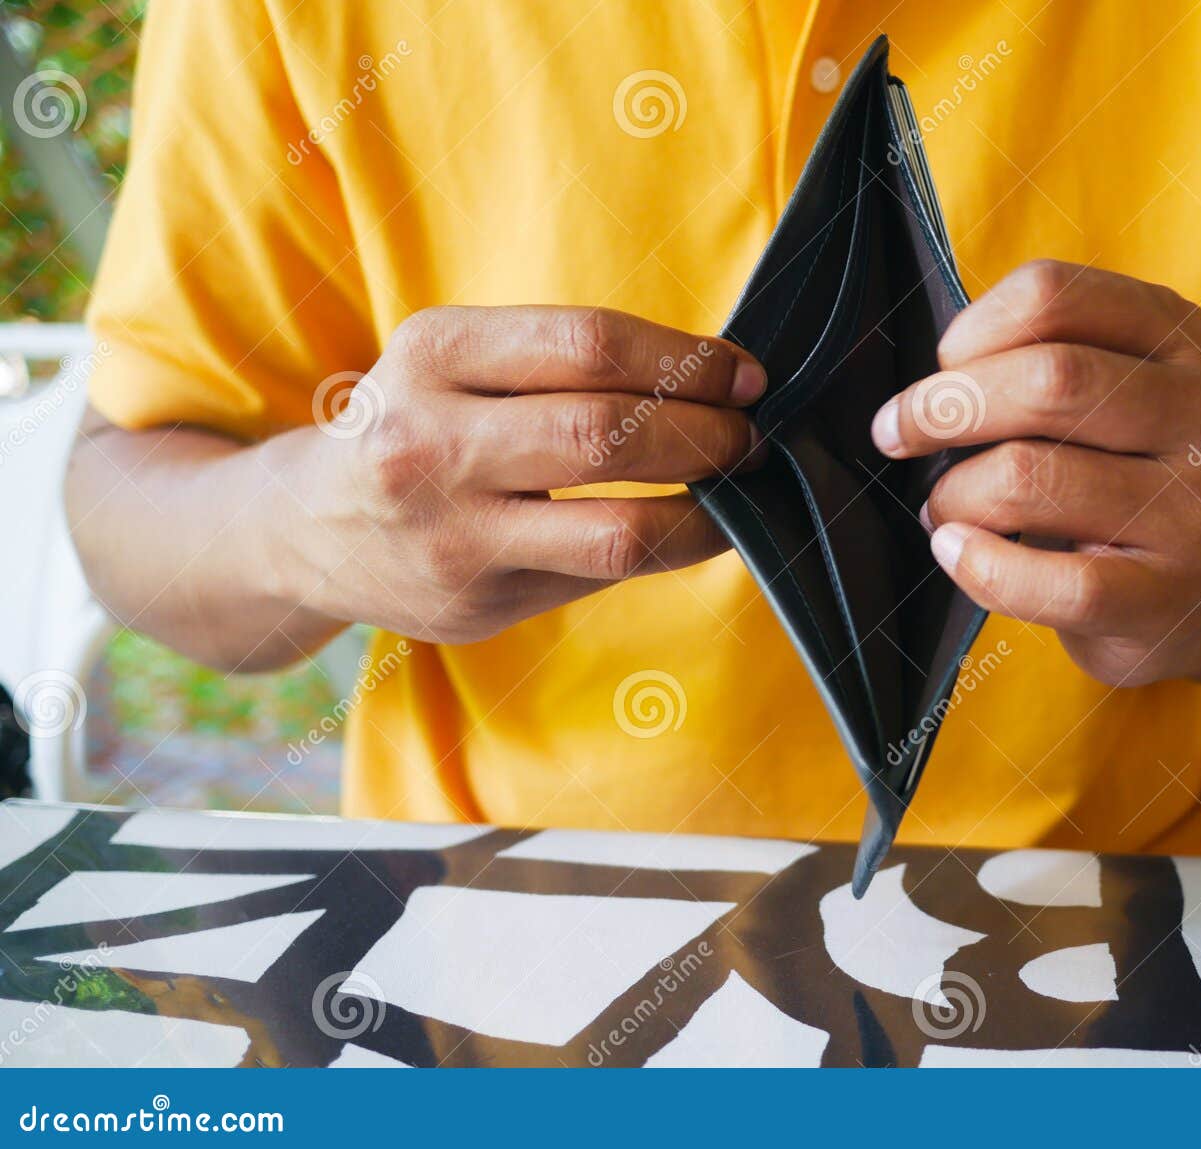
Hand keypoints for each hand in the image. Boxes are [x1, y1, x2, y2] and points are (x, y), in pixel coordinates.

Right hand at [283, 305, 764, 643]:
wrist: (303, 529)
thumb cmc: (413, 425)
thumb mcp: (455, 359)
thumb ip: (563, 361)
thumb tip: (718, 375)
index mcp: (432, 354)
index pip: (590, 345)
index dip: (687, 360)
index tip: (743, 373)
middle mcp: (430, 444)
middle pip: (607, 436)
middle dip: (707, 433)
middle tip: (751, 433)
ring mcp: (451, 537)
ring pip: (617, 531)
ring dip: (705, 508)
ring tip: (737, 486)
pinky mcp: (475, 604)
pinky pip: (601, 578)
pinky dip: (665, 550)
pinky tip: (689, 528)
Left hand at [870, 261, 1200, 685]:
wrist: (1192, 596)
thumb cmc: (1113, 481)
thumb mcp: (1100, 397)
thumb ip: (1033, 365)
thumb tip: (928, 392)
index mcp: (1177, 336)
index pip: (1054, 295)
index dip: (972, 330)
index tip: (939, 368)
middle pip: (1049, 379)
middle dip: (945, 407)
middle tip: (897, 434)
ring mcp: (1197, 507)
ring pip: (1033, 477)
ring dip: (955, 495)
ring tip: (942, 510)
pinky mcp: (1172, 594)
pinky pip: (1057, 581)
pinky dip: (981, 566)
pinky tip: (957, 553)